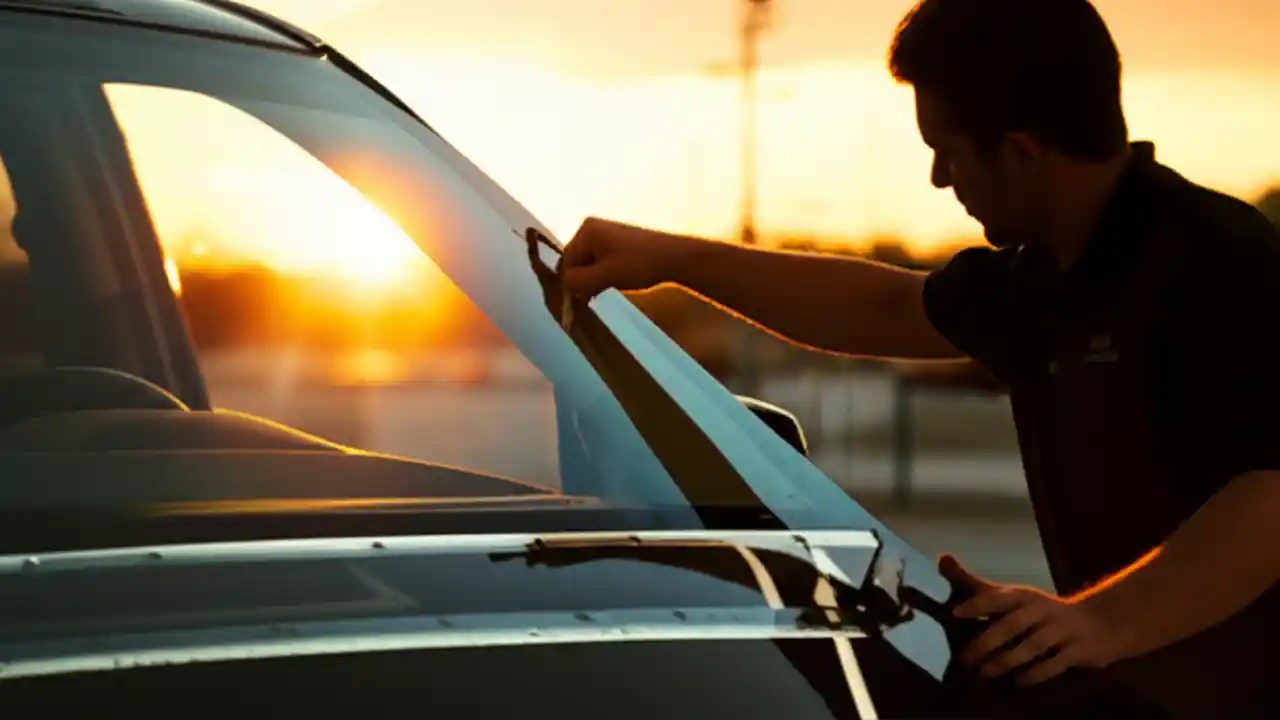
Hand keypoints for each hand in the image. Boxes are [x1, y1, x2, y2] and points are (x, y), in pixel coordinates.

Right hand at [558, 218, 697, 298]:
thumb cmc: (639, 264)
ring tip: (601, 293)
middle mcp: (592, 228)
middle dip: (581, 281)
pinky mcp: (616, 244)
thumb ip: (579, 282)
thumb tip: (564, 287)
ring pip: (588, 264)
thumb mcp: (605, 275)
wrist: (674, 258)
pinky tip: (609, 286)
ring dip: (591, 281)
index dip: (569, 284)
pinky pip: (599, 262)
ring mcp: (605, 235)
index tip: (576, 303)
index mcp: (586, 230)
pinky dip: (601, 276)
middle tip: (588, 301)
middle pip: (575, 261)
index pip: (566, 261)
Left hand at [940, 554, 1123, 685]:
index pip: (997, 597)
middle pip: (1011, 625)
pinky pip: (1054, 664)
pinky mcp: (1076, 651)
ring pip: (1031, 646)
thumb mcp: (1010, 596)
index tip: (955, 613)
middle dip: (986, 642)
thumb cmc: (1040, 611)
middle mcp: (1041, 609)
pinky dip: (1035, 674)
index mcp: (1023, 596)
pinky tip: (1018, 682)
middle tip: (965, 659)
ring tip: (985, 673)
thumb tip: (941, 558)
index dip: (977, 603)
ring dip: (1006, 661)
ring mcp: (1060, 630)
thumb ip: (975, 585)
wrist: (1099, 623)